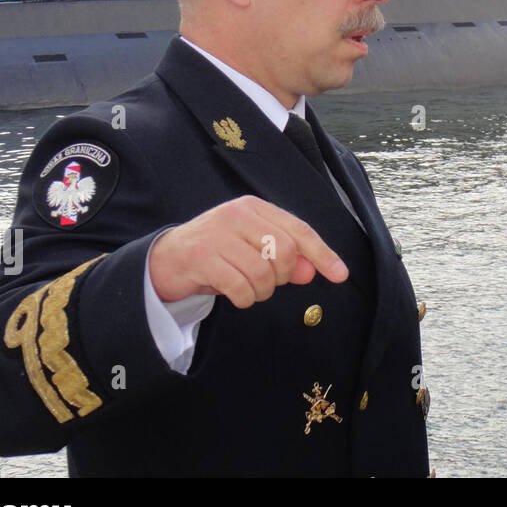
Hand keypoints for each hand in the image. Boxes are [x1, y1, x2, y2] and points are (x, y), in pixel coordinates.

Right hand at [149, 195, 347, 306]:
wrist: (165, 258)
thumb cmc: (217, 254)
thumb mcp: (252, 250)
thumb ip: (284, 258)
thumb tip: (313, 271)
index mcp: (254, 208)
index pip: (299, 229)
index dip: (322, 253)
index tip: (340, 275)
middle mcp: (237, 214)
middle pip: (284, 251)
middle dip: (282, 276)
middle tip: (268, 282)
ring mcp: (217, 234)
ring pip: (262, 272)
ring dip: (261, 291)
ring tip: (248, 289)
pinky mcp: (200, 257)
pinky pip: (239, 286)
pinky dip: (244, 298)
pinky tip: (235, 295)